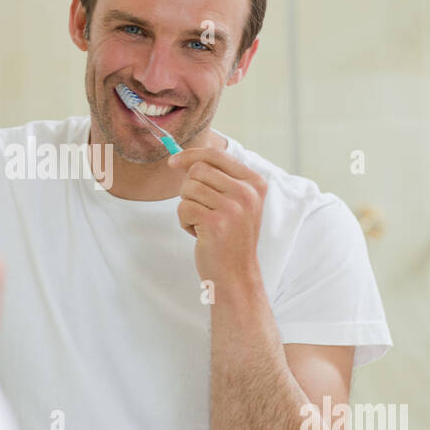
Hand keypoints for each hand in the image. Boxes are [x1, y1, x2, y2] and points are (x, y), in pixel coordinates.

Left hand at [168, 146, 266, 285]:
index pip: (216, 154)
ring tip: (203, 224)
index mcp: (254, 183)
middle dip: (189, 188)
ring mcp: (233, 207)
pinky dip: (184, 222)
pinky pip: (183, 207)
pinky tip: (199, 234)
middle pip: (198, 169)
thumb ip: (218, 179)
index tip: (174, 162)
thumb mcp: (236, 203)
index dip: (191, 155)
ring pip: (188, 188)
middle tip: (200, 209)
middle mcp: (247, 192)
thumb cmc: (230, 238)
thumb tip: (183, 159)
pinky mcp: (216, 222)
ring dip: (188, 207)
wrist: (236, 275)